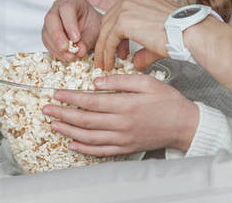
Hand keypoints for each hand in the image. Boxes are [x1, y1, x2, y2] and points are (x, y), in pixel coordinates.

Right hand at [41, 0, 102, 59]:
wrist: (90, 28)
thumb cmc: (93, 25)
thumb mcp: (95, 31)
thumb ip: (87, 40)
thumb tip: (79, 51)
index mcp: (74, 1)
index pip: (67, 9)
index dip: (70, 24)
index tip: (76, 38)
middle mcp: (59, 7)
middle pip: (51, 18)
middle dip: (58, 36)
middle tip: (66, 48)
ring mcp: (51, 19)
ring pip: (46, 31)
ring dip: (56, 46)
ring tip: (68, 57)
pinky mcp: (47, 31)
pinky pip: (46, 41)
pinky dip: (54, 50)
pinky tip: (64, 56)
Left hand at [45, 74, 199, 154]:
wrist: (184, 125)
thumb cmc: (168, 101)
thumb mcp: (147, 82)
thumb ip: (121, 80)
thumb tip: (96, 81)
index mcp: (125, 105)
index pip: (90, 102)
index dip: (70, 98)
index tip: (56, 93)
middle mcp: (121, 124)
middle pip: (84, 120)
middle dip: (62, 114)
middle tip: (46, 109)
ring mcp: (122, 139)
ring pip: (88, 137)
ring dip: (68, 131)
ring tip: (53, 124)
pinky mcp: (125, 148)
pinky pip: (100, 151)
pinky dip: (84, 149)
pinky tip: (72, 144)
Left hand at [93, 0, 176, 69]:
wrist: (189, 32)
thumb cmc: (182, 33)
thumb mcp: (159, 32)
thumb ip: (144, 45)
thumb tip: (136, 62)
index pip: (122, 11)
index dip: (117, 31)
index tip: (120, 47)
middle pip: (111, 18)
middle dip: (108, 40)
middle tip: (111, 57)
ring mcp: (127, 5)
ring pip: (107, 29)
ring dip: (104, 48)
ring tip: (106, 63)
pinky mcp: (123, 20)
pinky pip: (109, 39)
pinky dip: (106, 53)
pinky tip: (109, 64)